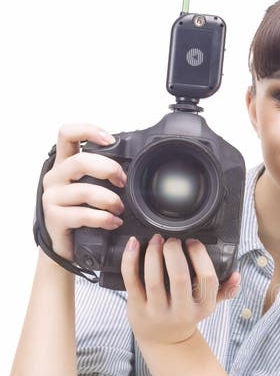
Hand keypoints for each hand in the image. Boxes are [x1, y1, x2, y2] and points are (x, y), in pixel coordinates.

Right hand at [41, 123, 126, 260]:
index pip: (67, 134)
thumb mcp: (90, 188)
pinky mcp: (54, 218)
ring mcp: (52, 197)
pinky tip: (113, 222)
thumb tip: (130, 167)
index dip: (88, 130)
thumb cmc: (81, 213)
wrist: (66, 245)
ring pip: (84, 190)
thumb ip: (100, 175)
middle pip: (80, 161)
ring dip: (109, 199)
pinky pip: (83, 215)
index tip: (110, 140)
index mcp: (64, 164)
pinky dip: (104, 219)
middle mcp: (55, 177)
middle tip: (123, 181)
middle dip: (108, 169)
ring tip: (119, 209)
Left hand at [121, 234, 240, 345]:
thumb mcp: (208, 305)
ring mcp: (157, 311)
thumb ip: (225, 290)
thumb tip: (237, 275)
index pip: (207, 278)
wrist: (164, 341)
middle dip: (174, 250)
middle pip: (179, 276)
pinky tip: (133, 244)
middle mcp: (181, 311)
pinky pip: (131, 280)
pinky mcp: (137, 307)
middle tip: (171, 240)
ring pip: (153, 277)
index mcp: (203, 307)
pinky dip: (130, 259)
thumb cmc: (186, 315)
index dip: (200, 255)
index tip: (192, 242)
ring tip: (156, 240)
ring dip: (153, 253)